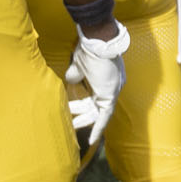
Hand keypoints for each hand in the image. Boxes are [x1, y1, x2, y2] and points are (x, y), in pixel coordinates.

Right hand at [71, 21, 129, 152]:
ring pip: (97, 113)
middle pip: (94, 106)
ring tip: (71, 127)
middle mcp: (110, 86)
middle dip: (81, 115)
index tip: (70, 110)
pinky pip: (104, 116)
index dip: (82, 105)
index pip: (92, 96)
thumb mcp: (79, 64)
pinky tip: (91, 139)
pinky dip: (98, 128)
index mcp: (103, 79)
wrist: (98, 42)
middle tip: (69, 122)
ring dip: (85, 121)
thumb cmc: (89, 49)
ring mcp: (111, 91)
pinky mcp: (110, 96)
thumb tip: (69, 80)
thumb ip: (75, 74)